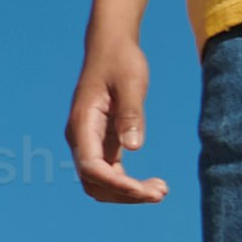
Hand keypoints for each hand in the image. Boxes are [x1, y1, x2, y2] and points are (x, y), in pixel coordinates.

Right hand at [66, 37, 171, 205]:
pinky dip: (129, 184)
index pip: (92, 168)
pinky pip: (110, 175)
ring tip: (161, 190)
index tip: (145, 190)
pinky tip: (153, 184)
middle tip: (160, 193)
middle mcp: (81, 138)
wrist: (110, 46)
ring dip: (128, 193)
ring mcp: (90, 142)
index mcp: (82, 124)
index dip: (116, 185)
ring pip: (101, 184)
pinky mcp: (102, 143)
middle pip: (94, 184)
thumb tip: (134, 147)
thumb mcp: (130, 83)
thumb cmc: (120, 61)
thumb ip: (130, 114)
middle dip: (124, 194)